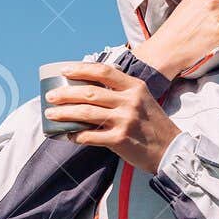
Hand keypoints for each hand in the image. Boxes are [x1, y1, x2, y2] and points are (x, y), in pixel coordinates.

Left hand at [43, 64, 180, 172]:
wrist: (169, 149)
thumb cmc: (151, 123)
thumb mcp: (142, 99)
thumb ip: (121, 91)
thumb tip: (89, 85)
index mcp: (134, 87)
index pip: (104, 71)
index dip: (81, 69)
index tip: (64, 71)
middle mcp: (129, 101)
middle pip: (90, 93)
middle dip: (65, 94)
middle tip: (49, 97)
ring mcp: (124, 121)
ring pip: (86, 113)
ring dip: (64, 114)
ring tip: (50, 114)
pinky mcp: (119, 140)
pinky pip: (90, 136)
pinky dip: (75, 136)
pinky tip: (67, 135)